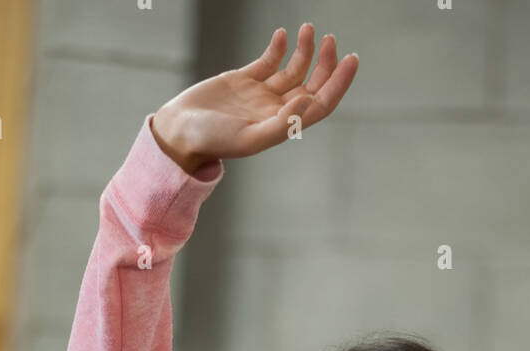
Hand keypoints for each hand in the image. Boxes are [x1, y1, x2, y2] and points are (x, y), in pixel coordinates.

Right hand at [152, 24, 358, 173]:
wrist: (179, 133)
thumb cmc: (213, 141)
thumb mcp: (250, 138)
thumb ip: (282, 123)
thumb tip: (311, 99)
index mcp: (282, 125)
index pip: (321, 103)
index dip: (339, 83)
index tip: (351, 59)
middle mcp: (275, 110)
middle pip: (311, 83)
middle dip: (326, 62)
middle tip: (330, 39)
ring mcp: (260, 94)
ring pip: (293, 69)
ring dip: (304, 50)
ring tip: (307, 29)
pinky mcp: (243, 79)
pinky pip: (268, 60)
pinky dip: (278, 47)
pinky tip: (281, 35)